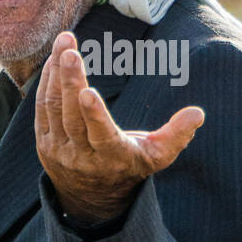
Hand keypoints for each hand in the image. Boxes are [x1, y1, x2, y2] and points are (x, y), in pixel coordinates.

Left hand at [35, 31, 204, 224]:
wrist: (92, 198)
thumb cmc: (130, 167)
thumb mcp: (157, 157)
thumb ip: (177, 135)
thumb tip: (198, 114)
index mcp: (112, 157)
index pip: (100, 135)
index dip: (93, 114)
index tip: (88, 92)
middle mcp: (81, 155)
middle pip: (71, 115)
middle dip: (70, 81)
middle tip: (70, 50)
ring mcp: (59, 149)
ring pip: (54, 108)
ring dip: (56, 73)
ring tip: (63, 43)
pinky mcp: (45, 142)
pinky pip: (43, 109)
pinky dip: (47, 82)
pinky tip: (53, 60)